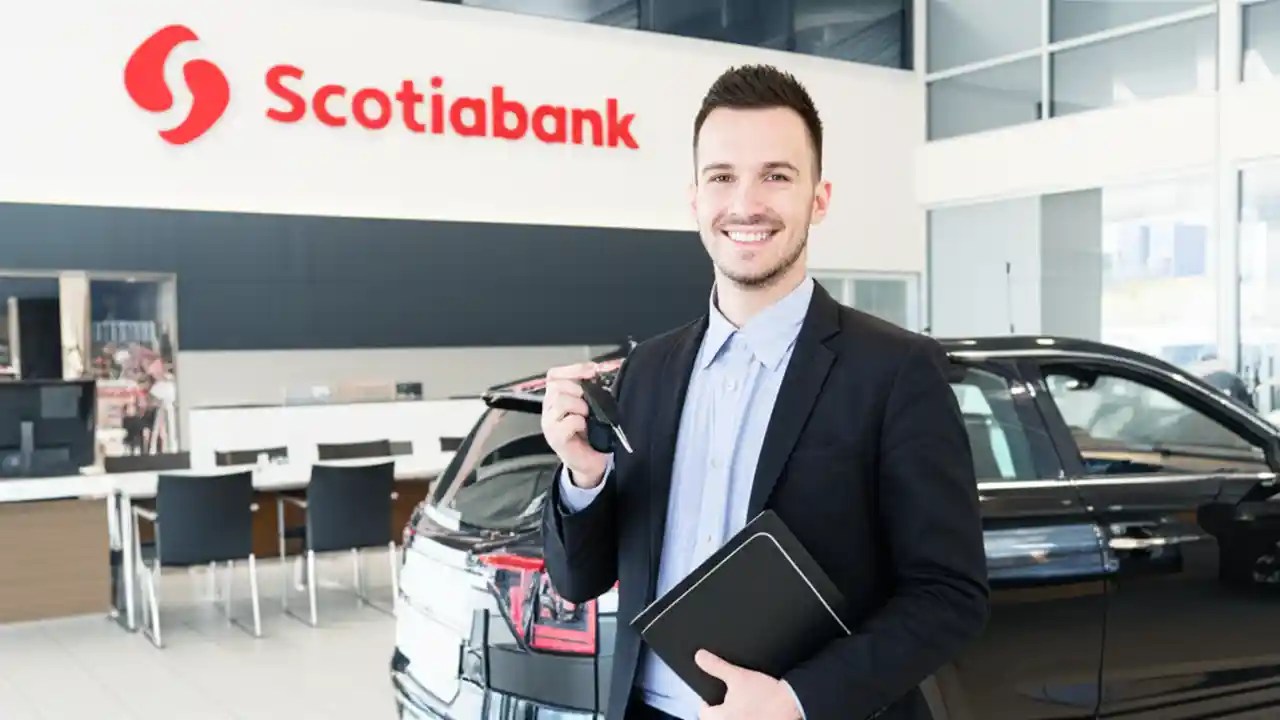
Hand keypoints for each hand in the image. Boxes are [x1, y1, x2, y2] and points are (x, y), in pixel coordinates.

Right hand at [540, 362, 608, 487]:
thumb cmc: (590, 433)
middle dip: (577, 389)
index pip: (554, 375)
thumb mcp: (589, 406)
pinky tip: (584, 427)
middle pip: (556, 386)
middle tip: (589, 401)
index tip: (591, 371)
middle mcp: (549, 409)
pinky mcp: (556, 438)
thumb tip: (593, 371)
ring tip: (587, 415)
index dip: (573, 369)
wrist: (591, 461)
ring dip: (580, 405)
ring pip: (560, 401)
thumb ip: (587, 389)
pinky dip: (580, 421)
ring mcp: (549, 424)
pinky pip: (568, 421)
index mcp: (555, 398)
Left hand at [695, 650, 801, 719]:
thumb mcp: (738, 675)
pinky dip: (748, 716)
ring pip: (732, 718)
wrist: (793, 703)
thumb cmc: (766, 693)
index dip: (708, 699)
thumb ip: (716, 667)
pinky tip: (755, 710)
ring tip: (745, 703)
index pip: (704, 711)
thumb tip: (699, 657)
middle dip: (722, 708)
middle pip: (717, 717)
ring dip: (736, 713)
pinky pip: (747, 719)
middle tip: (733, 697)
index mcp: (720, 717)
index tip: (715, 693)